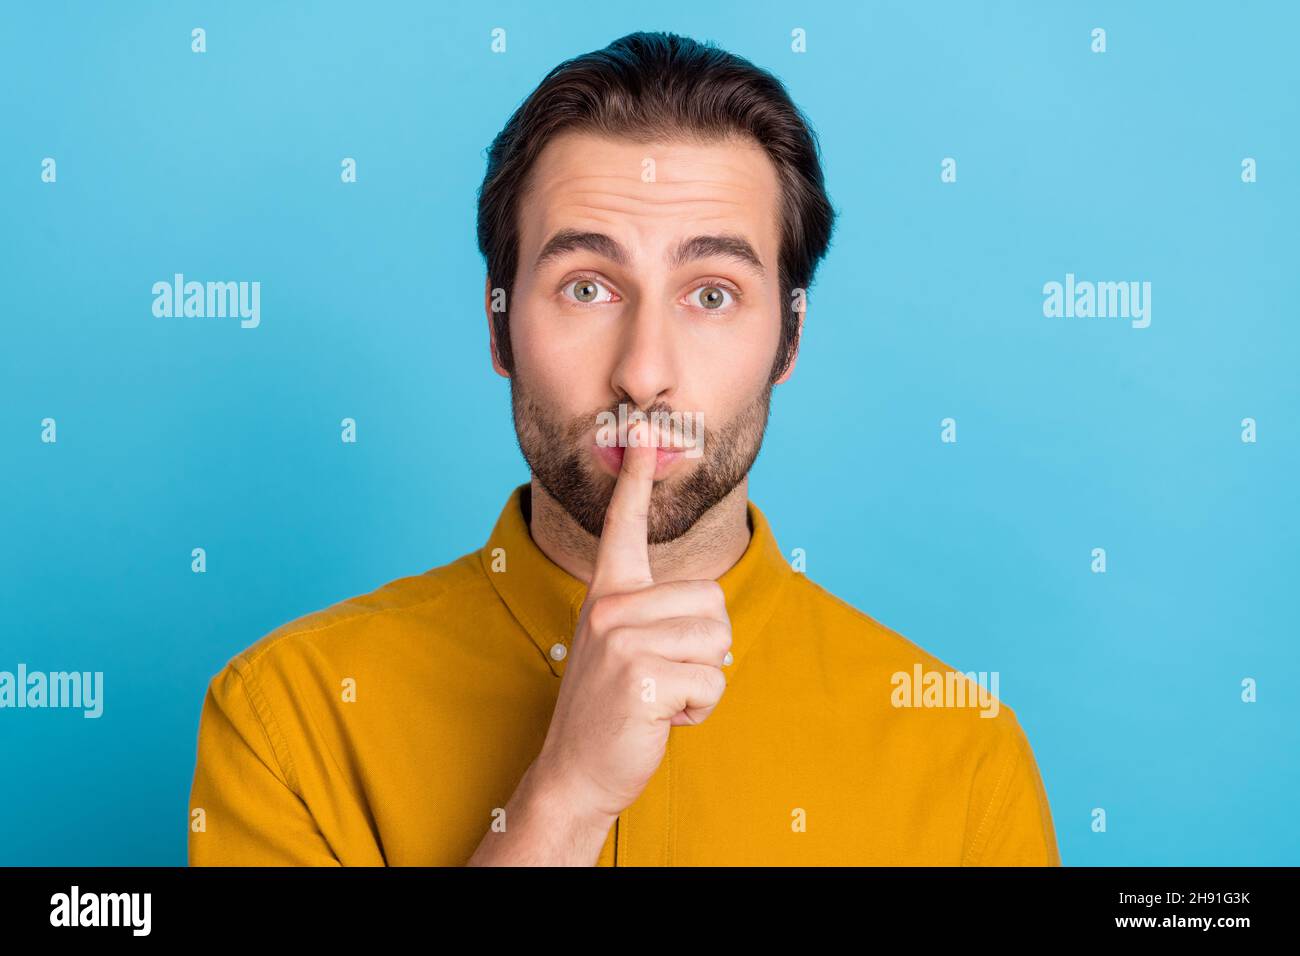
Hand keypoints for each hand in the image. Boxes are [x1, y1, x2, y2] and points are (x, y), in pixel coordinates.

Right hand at [535, 419, 732, 821]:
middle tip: (663, 676)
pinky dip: (700, 709)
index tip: (644, 432)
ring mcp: (622, 640)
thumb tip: (713, 618)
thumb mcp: (624, 649)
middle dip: (705, 648)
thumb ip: (656, 618)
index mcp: (608, 595)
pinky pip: (713, 681)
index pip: (623, 527)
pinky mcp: (641, 676)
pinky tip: (663, 718)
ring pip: (717, 641)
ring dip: (704, 680)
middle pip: (711, 602)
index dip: (636, 479)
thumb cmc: (613, 709)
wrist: (576, 772)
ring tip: (662, 695)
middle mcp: (610, 608)